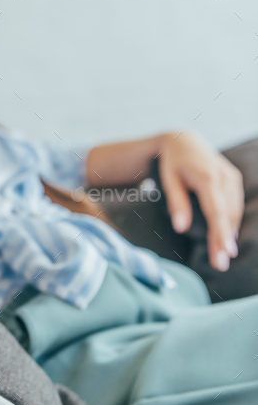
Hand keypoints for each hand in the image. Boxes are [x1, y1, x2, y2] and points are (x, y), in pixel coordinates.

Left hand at [157, 131, 243, 271]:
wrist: (183, 140)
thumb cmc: (172, 162)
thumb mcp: (168, 180)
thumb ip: (177, 203)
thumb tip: (181, 228)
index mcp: (208, 177)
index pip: (217, 212)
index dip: (220, 236)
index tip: (222, 256)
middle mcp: (224, 177)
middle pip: (227, 216)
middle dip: (224, 241)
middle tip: (220, 265)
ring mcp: (231, 177)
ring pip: (234, 211)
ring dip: (229, 233)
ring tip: (224, 255)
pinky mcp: (233, 178)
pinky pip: (235, 204)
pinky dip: (231, 221)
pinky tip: (227, 237)